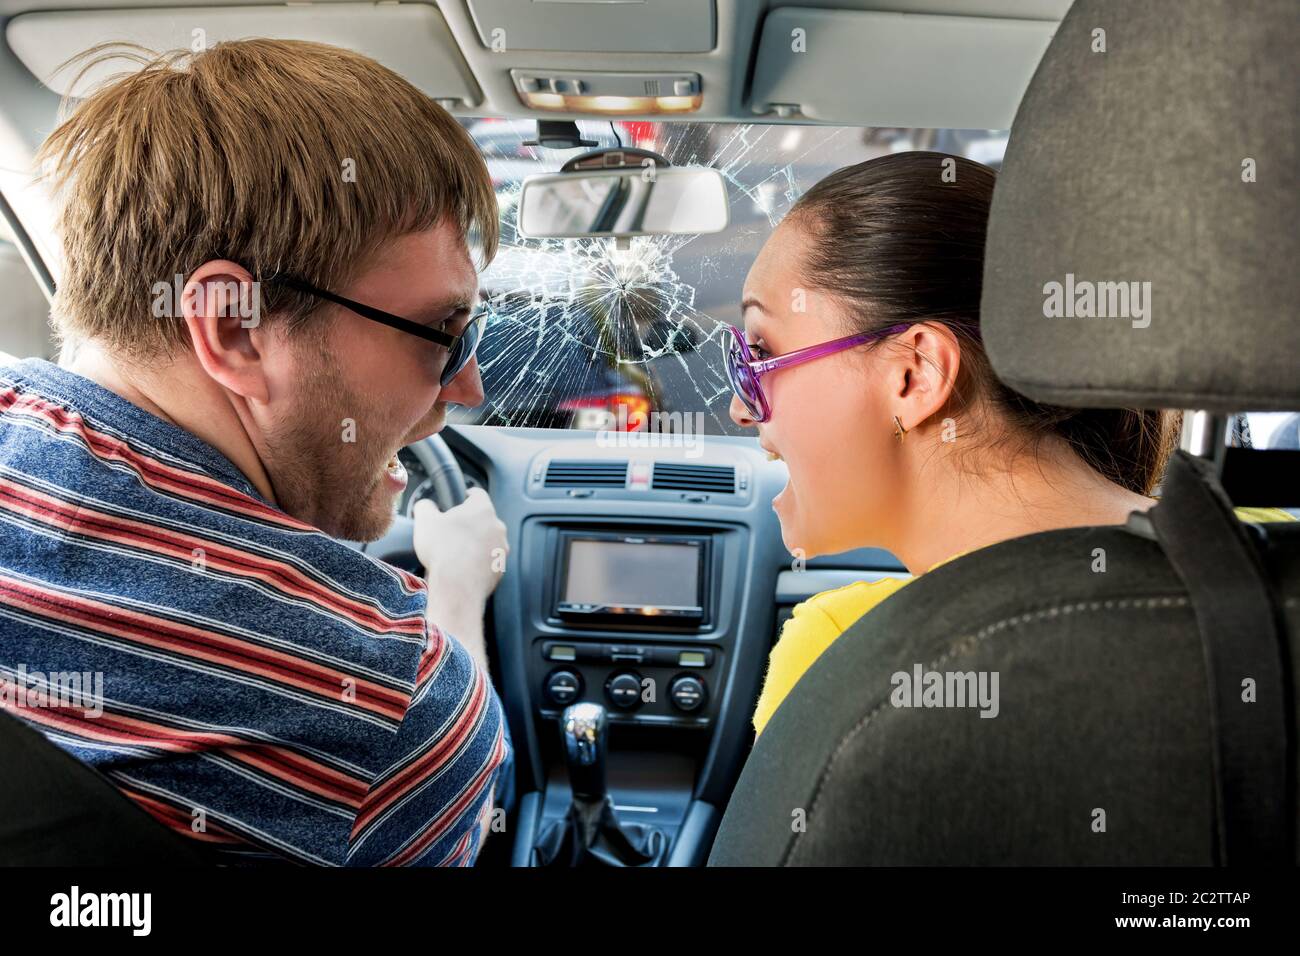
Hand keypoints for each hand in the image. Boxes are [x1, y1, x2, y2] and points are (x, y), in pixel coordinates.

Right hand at [413, 488, 508, 605]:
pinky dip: (479, 561)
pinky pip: (489, 559)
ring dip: (476, 543)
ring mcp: (501, 548)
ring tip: (457, 552)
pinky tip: (464, 567)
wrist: (458, 586)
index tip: (460, 500)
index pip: (477, 494)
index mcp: (482, 509)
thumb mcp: (425, 521)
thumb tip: (425, 505)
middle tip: (452, 532)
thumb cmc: (443, 550)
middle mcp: (497, 526)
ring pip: (488, 540)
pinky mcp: (500, 567)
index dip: (466, 496)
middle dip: (469, 523)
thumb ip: (425, 506)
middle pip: (483, 518)